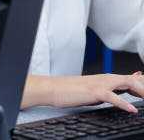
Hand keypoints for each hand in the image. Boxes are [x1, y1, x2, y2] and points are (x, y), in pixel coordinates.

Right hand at [24, 72, 143, 111]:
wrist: (54, 88)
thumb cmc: (73, 90)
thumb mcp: (96, 89)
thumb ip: (111, 88)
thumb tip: (123, 87)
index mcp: (107, 79)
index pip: (132, 79)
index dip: (143, 85)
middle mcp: (106, 79)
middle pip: (133, 79)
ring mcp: (100, 84)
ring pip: (127, 83)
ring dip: (141, 91)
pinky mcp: (94, 92)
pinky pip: (112, 96)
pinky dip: (124, 103)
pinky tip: (132, 110)